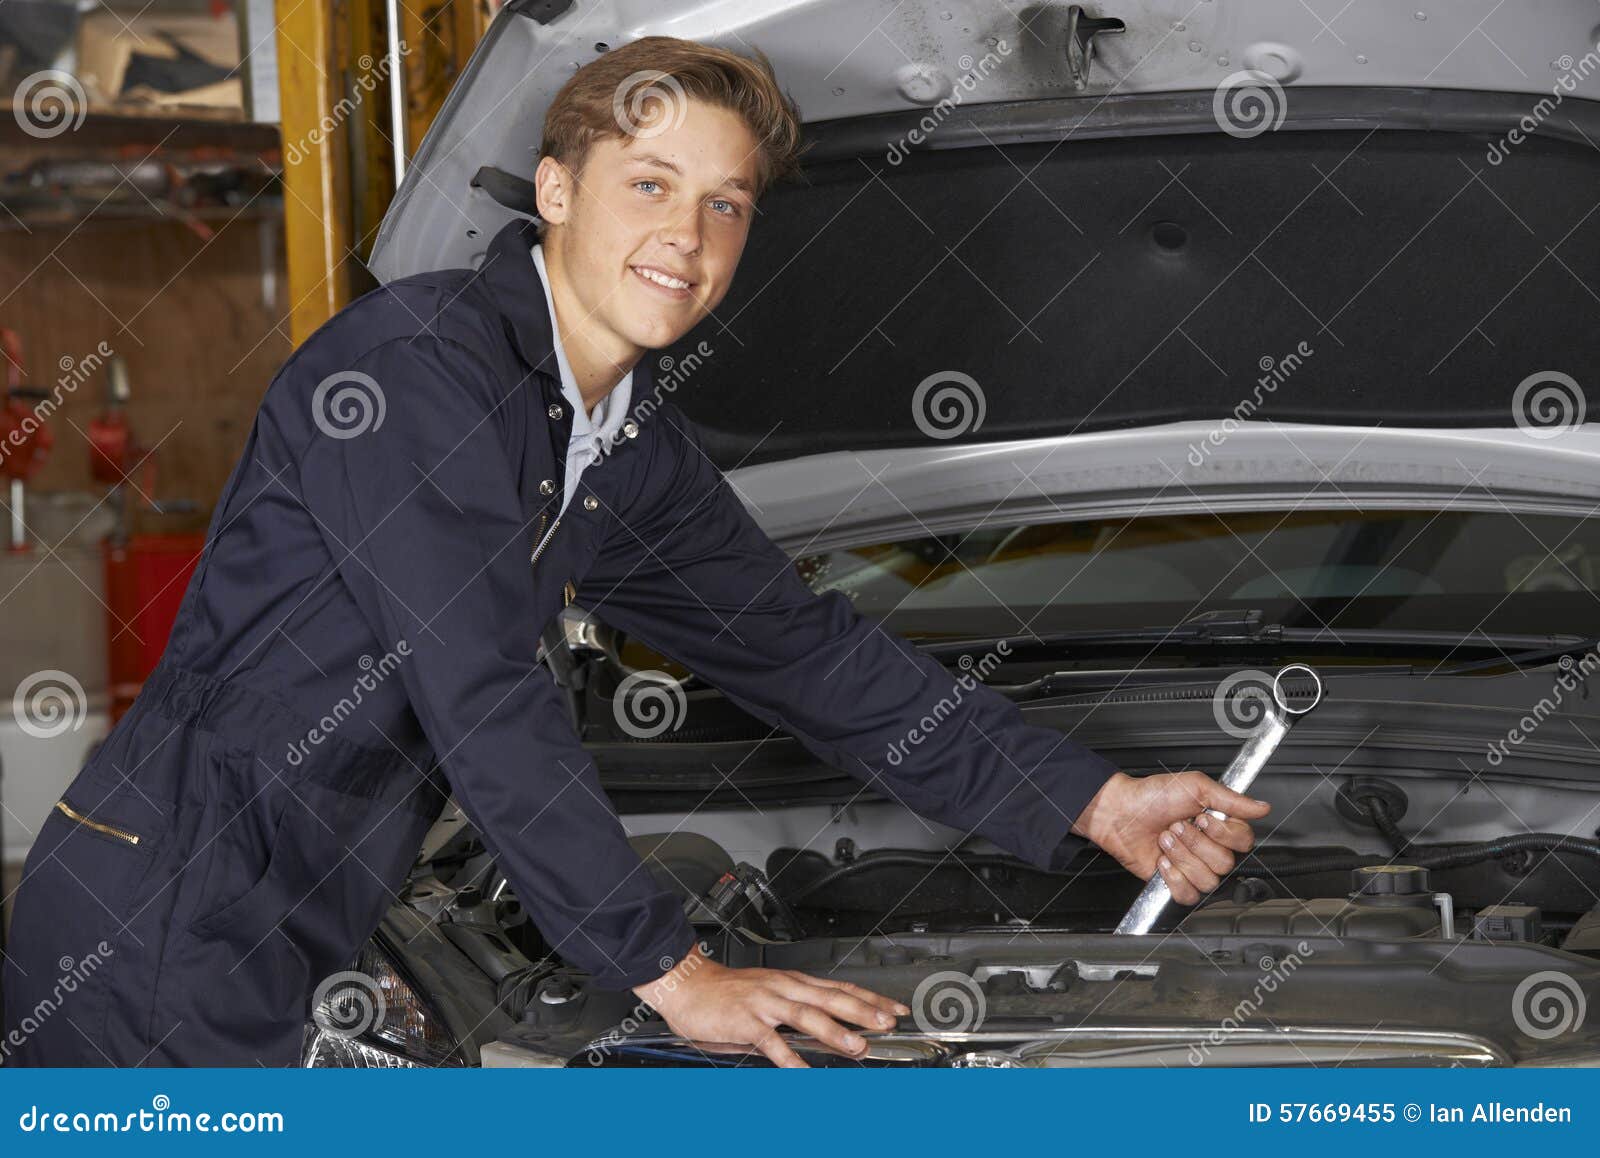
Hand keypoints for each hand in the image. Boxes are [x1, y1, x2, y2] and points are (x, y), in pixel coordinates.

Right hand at [635, 942, 910, 1067]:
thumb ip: (798, 1010)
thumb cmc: (729, 993)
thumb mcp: (771, 995)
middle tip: (887, 1024)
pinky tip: (802, 1071)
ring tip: (856, 1045)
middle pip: (831, 998)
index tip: (895, 1009)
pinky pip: (771, 1041)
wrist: (689, 985)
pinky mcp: (745, 1019)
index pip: (840, 988)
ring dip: (834, 1030)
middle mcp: (784, 988)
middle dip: (862, 1011)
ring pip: (806, 1015)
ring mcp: (765, 1002)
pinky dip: (788, 1057)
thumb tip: (831, 1029)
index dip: (870, 999)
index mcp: (793, 982)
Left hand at [1071, 770, 1270, 904]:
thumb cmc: (1152, 796)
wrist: (1120, 812)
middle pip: (1225, 863)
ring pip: (1208, 880)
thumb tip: (1262, 807)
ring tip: (1166, 840)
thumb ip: (1232, 800)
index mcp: (1219, 826)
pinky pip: (1189, 895)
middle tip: (1177, 826)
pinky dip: (1174, 878)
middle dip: (1195, 843)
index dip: (1224, 834)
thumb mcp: (1195, 787)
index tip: (1203, 819)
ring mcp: (1192, 867)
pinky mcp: (1175, 883)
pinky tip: (1162, 861)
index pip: (1244, 842)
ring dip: (1182, 857)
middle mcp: (1209, 848)